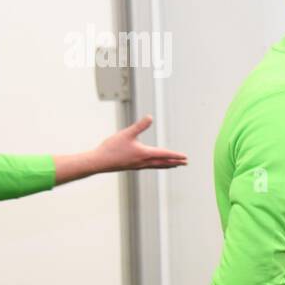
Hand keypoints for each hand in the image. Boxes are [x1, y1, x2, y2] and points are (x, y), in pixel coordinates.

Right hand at [54, 116, 187, 184]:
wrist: (98, 162)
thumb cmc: (111, 148)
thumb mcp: (127, 133)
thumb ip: (140, 125)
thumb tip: (150, 117)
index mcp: (144, 154)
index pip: (164, 154)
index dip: (176, 155)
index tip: (185, 157)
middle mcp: (143, 162)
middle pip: (163, 162)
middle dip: (175, 162)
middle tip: (185, 163)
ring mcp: (138, 166)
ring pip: (157, 166)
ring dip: (167, 165)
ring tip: (174, 165)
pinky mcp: (132, 167)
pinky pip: (149, 167)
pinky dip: (157, 166)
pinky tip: (154, 164)